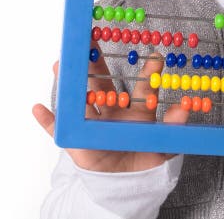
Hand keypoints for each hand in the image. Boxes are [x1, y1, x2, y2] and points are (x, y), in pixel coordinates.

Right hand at [32, 52, 188, 172]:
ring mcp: (92, 123)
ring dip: (68, 81)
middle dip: (96, 62)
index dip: (150, 71)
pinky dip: (48, 120)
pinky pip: (58, 129)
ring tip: (61, 63)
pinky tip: (38, 108)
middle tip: (92, 39)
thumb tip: (185, 109)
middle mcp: (112, 110)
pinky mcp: (76, 140)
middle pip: (102, 82)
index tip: (157, 55)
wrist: (124, 185)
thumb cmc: (143, 160)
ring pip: (78, 99)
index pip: (142, 86)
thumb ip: (174, 127)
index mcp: (135, 109)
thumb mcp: (163, 145)